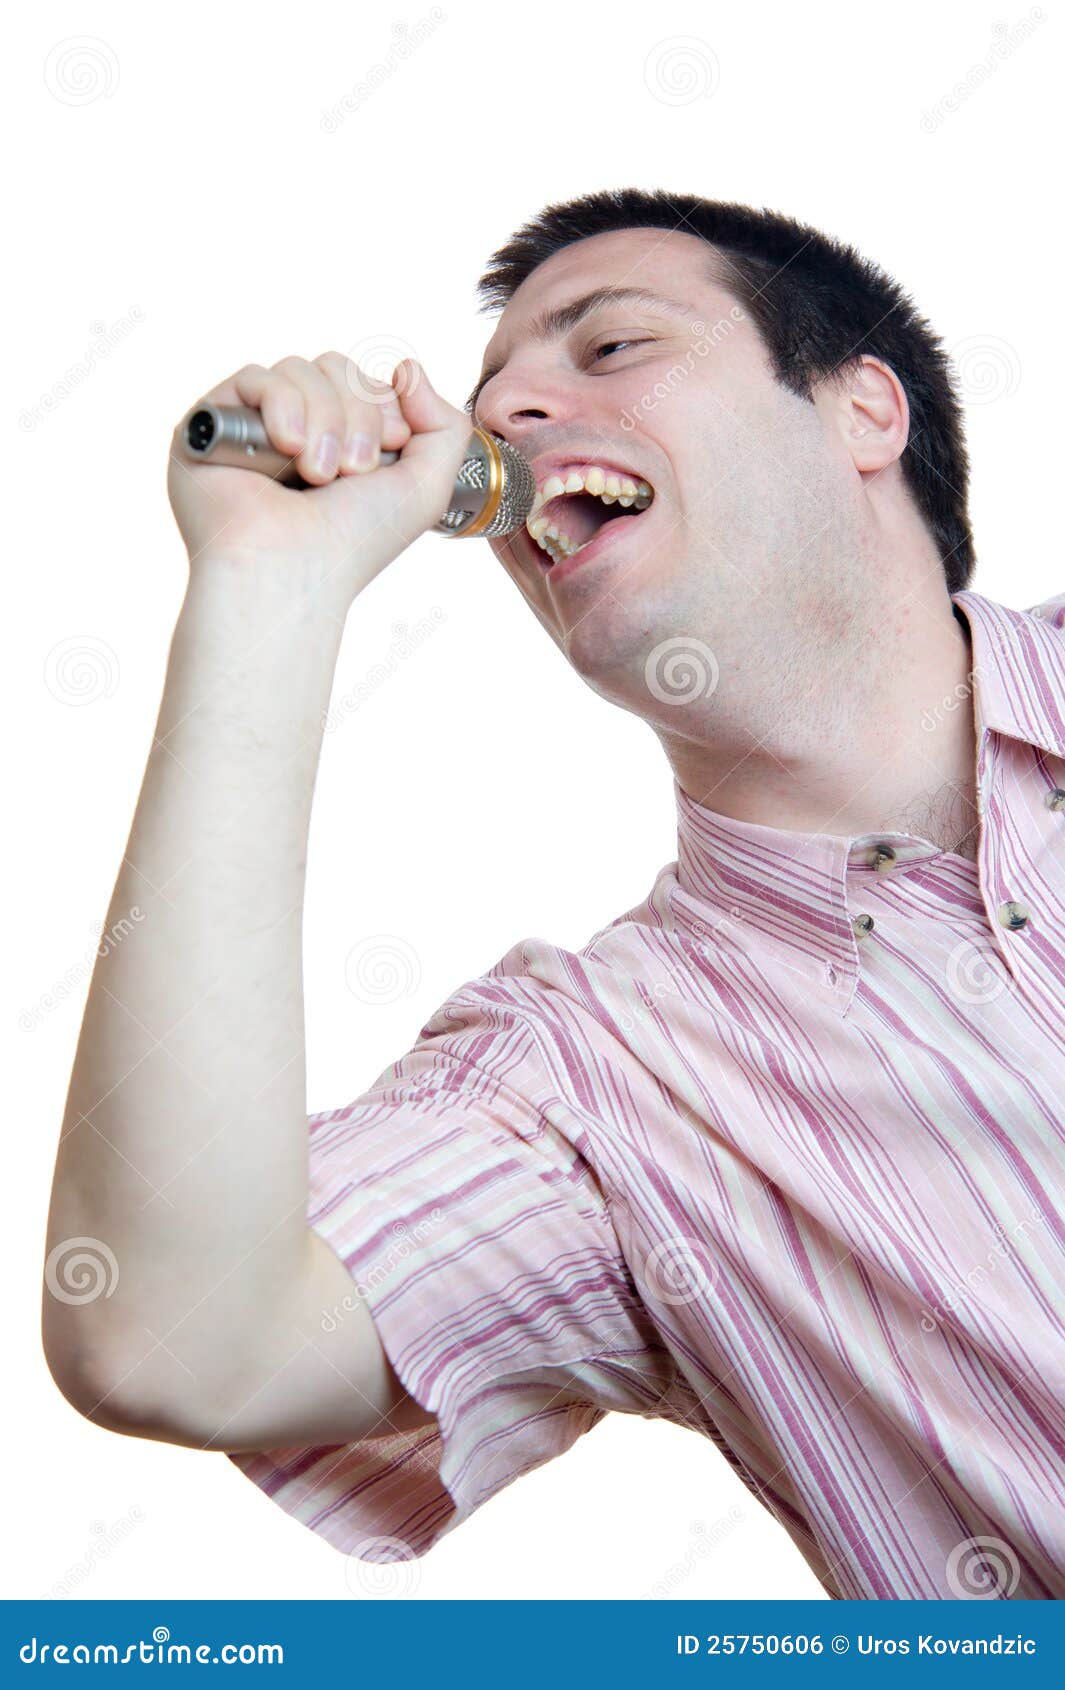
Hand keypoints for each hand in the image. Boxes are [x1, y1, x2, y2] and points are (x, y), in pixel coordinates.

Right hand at [167, 351, 471, 606]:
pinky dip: (282, 407)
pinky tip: (287, 450)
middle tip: (354, 472)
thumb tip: (407, 368)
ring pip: (299, 369)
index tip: (388, 450)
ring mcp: (251, 425)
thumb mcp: (426, 487)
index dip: (383, 405)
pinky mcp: (211, 423)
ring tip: (318, 474)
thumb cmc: (354, 541)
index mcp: (339, 440)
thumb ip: (446, 424)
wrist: (293, 572)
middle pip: (335, 367)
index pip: (363, 380)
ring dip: (324, 420)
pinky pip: (255, 377)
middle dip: (357, 414)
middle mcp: (295, 429)